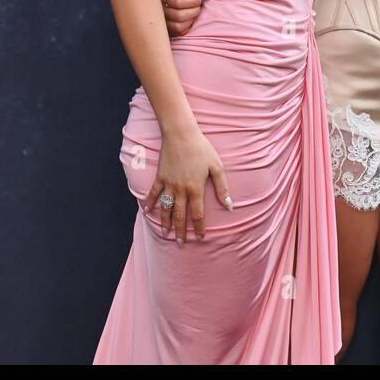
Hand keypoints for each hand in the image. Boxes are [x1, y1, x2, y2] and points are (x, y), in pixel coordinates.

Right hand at [143, 126, 232, 243]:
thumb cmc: (202, 149)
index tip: (201, 237)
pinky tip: (149, 211)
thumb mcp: (216, 167)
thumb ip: (222, 188)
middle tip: (181, 244)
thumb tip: (230, 206)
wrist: (181, 135)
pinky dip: (151, 203)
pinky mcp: (160, 177)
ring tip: (166, 233)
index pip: (197, 214)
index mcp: (196, 189)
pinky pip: (154, 193)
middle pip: (180, 215)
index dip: (199, 227)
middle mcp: (181, 190)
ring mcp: (169, 184)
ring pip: (166, 208)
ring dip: (165, 222)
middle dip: (181, 231)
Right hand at [157, 0, 204, 36]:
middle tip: (199, 6)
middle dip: (194, 10)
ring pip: (179, 27)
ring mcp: (163, 22)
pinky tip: (189, 18)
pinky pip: (180, 32)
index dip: (193, 1)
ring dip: (191, 19)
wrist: (166, 0)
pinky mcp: (168, 31)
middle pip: (179, 16)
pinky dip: (188, 26)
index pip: (178, 2)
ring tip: (194, 12)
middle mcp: (160, 11)